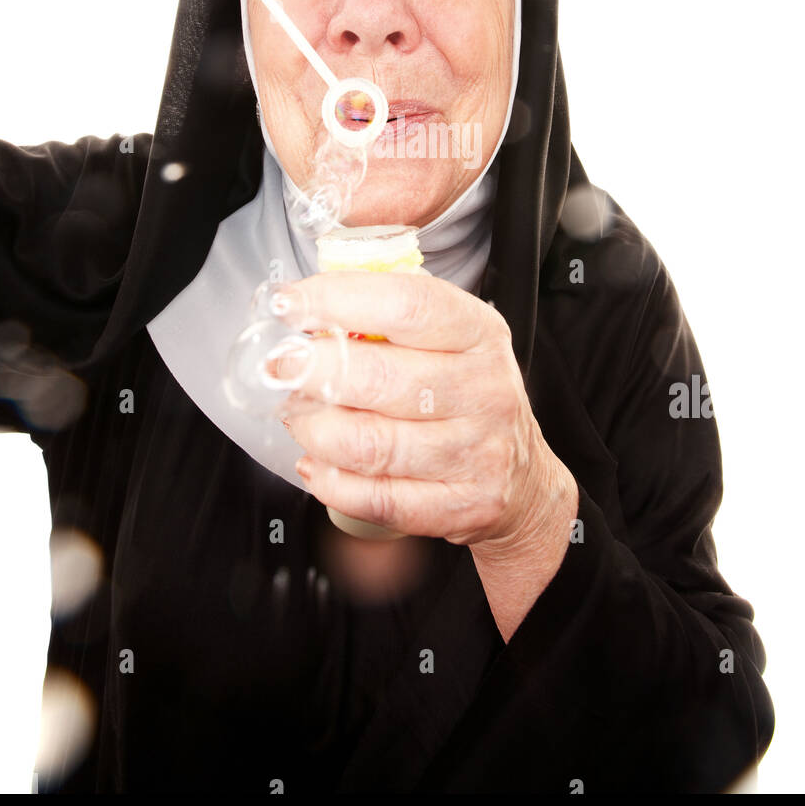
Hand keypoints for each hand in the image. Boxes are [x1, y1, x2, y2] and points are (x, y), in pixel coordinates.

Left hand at [271, 270, 578, 554]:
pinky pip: (376, 498)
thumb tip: (311, 302)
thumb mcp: (453, 337)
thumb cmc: (468, 394)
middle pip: (379, 377)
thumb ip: (391, 314)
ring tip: (299, 416)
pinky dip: (331, 481)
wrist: (523, 477)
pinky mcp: (458, 505)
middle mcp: (483, 390)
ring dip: (314, 428)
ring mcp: (474, 452)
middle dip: (311, 370)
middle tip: (281, 367)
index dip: (338, 300)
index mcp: (480, 333)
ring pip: (369, 443)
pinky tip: (317, 463)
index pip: (406, 305)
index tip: (291, 302)